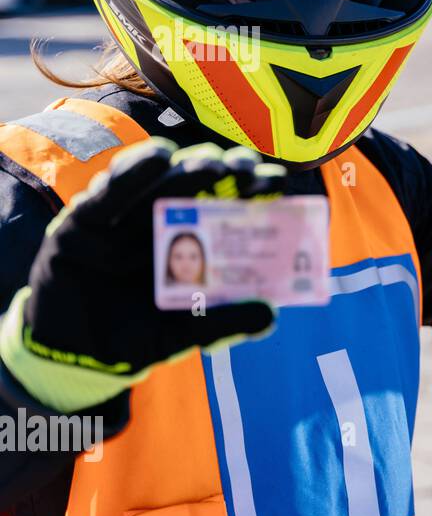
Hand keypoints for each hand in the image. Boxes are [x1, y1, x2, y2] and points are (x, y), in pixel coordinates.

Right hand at [0, 139, 288, 412]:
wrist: (72, 358)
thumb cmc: (133, 338)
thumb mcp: (180, 335)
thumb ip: (220, 324)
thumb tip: (270, 315)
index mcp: (190, 243)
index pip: (226, 207)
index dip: (250, 191)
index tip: (276, 181)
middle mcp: (160, 222)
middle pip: (197, 185)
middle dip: (225, 171)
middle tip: (246, 169)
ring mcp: (123, 218)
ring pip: (158, 181)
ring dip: (186, 168)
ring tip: (213, 164)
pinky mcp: (85, 220)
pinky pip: (109, 193)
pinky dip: (132, 172)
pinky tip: (159, 157)